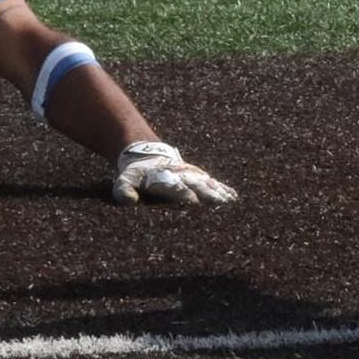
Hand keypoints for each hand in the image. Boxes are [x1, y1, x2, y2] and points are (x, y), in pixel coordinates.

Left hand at [111, 141, 237, 205]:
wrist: (149, 154)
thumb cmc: (137, 174)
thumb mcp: (125, 180)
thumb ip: (124, 191)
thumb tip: (129, 201)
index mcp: (164, 179)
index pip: (176, 189)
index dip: (184, 196)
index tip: (194, 203)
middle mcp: (181, 176)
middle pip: (197, 186)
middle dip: (208, 195)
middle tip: (220, 205)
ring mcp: (192, 175)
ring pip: (208, 184)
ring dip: (219, 193)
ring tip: (230, 203)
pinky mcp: (199, 176)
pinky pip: (214, 183)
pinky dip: (224, 189)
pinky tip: (234, 198)